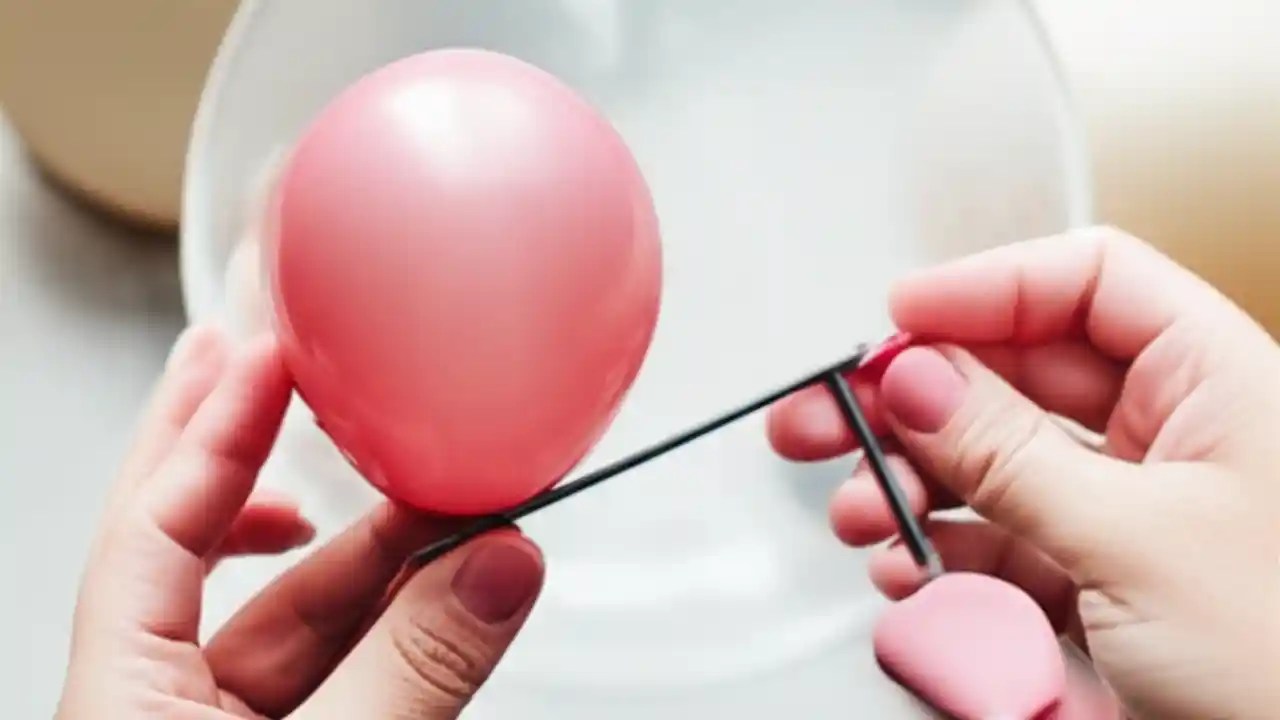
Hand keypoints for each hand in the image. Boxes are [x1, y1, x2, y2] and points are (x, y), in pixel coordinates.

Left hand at [56, 326, 543, 718]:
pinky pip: (331, 664)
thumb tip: (499, 568)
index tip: (267, 356)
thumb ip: (412, 669)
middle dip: (236, 449)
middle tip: (267, 360)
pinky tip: (423, 586)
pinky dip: (386, 616)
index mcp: (125, 698)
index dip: (214, 431)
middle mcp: (159, 702)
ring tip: (424, 492)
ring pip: (291, 614)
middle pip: (193, 545)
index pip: (154, 527)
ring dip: (365, 550)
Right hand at [768, 227, 1279, 719]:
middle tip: (834, 413)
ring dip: (915, 482)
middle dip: (916, 397)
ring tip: (867, 507)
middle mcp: (1174, 439)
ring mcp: (1130, 514)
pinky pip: (1002, 543)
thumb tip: (919, 379)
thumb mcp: (1138, 545)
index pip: (1088, 285)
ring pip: (997, 463)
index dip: (987, 288)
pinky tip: (908, 564)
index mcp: (1218, 387)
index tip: (899, 318)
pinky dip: (942, 551)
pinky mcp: (1099, 583)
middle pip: (1018, 375)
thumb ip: (1012, 455)